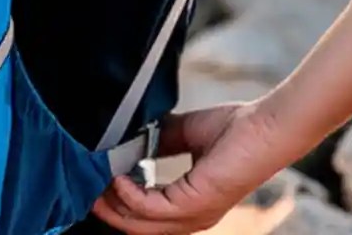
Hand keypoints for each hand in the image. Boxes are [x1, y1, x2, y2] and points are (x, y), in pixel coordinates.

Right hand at [92, 102, 290, 233]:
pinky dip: (128, 196)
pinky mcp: (195, 202)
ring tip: (93, 184)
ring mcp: (196, 212)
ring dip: (113, 206)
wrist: (266, 126)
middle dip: (108, 211)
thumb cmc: (237, 129)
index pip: (148, 216)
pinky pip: (151, 207)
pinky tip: (115, 177)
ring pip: (141, 224)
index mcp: (192, 204)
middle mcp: (194, 216)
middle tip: (85, 189)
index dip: (119, 204)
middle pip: (139, 227)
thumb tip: (131, 137)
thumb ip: (159, 140)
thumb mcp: (186, 134)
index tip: (96, 183)